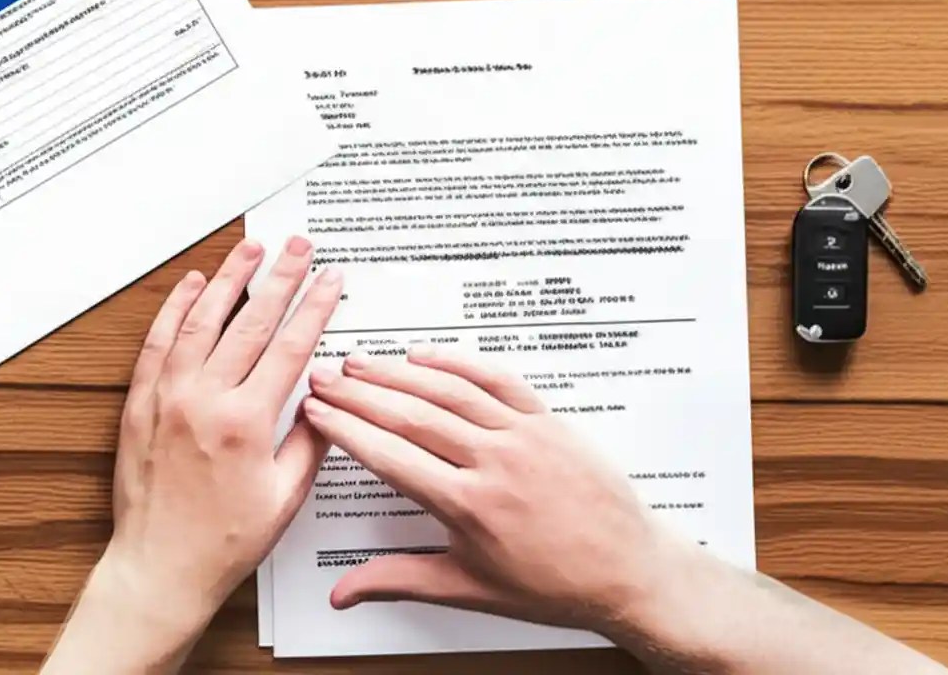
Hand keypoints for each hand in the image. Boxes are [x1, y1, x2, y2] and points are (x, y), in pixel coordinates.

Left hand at [104, 237, 342, 630]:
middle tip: (298, 247)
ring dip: (229, 280)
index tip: (330, 279)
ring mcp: (168, 398)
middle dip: (279, 278)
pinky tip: (193, 286)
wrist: (160, 567)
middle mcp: (205, 401)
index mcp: (246, 423)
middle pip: (250, 322)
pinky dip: (175, 310)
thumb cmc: (224, 542)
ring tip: (250, 249)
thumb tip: (322, 397)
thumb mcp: (286, 497)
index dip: (314, 307)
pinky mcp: (141, 405)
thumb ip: (309, 440)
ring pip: (201, 321)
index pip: (290, 347)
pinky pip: (158, 344)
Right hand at [303, 347, 692, 634]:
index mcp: (469, 506)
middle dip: (360, 393)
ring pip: (449, 392)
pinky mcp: (548, 421)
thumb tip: (346, 592)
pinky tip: (427, 355)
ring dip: (399, 372)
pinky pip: (497, 380)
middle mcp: (494, 462)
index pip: (390, 456)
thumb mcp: (469, 589)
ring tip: (362, 362)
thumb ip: (400, 580)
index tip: (319, 411)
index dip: (346, 429)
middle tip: (326, 377)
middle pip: (411, 415)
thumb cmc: (556, 585)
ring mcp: (523, 436)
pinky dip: (459, 364)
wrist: (628, 572)